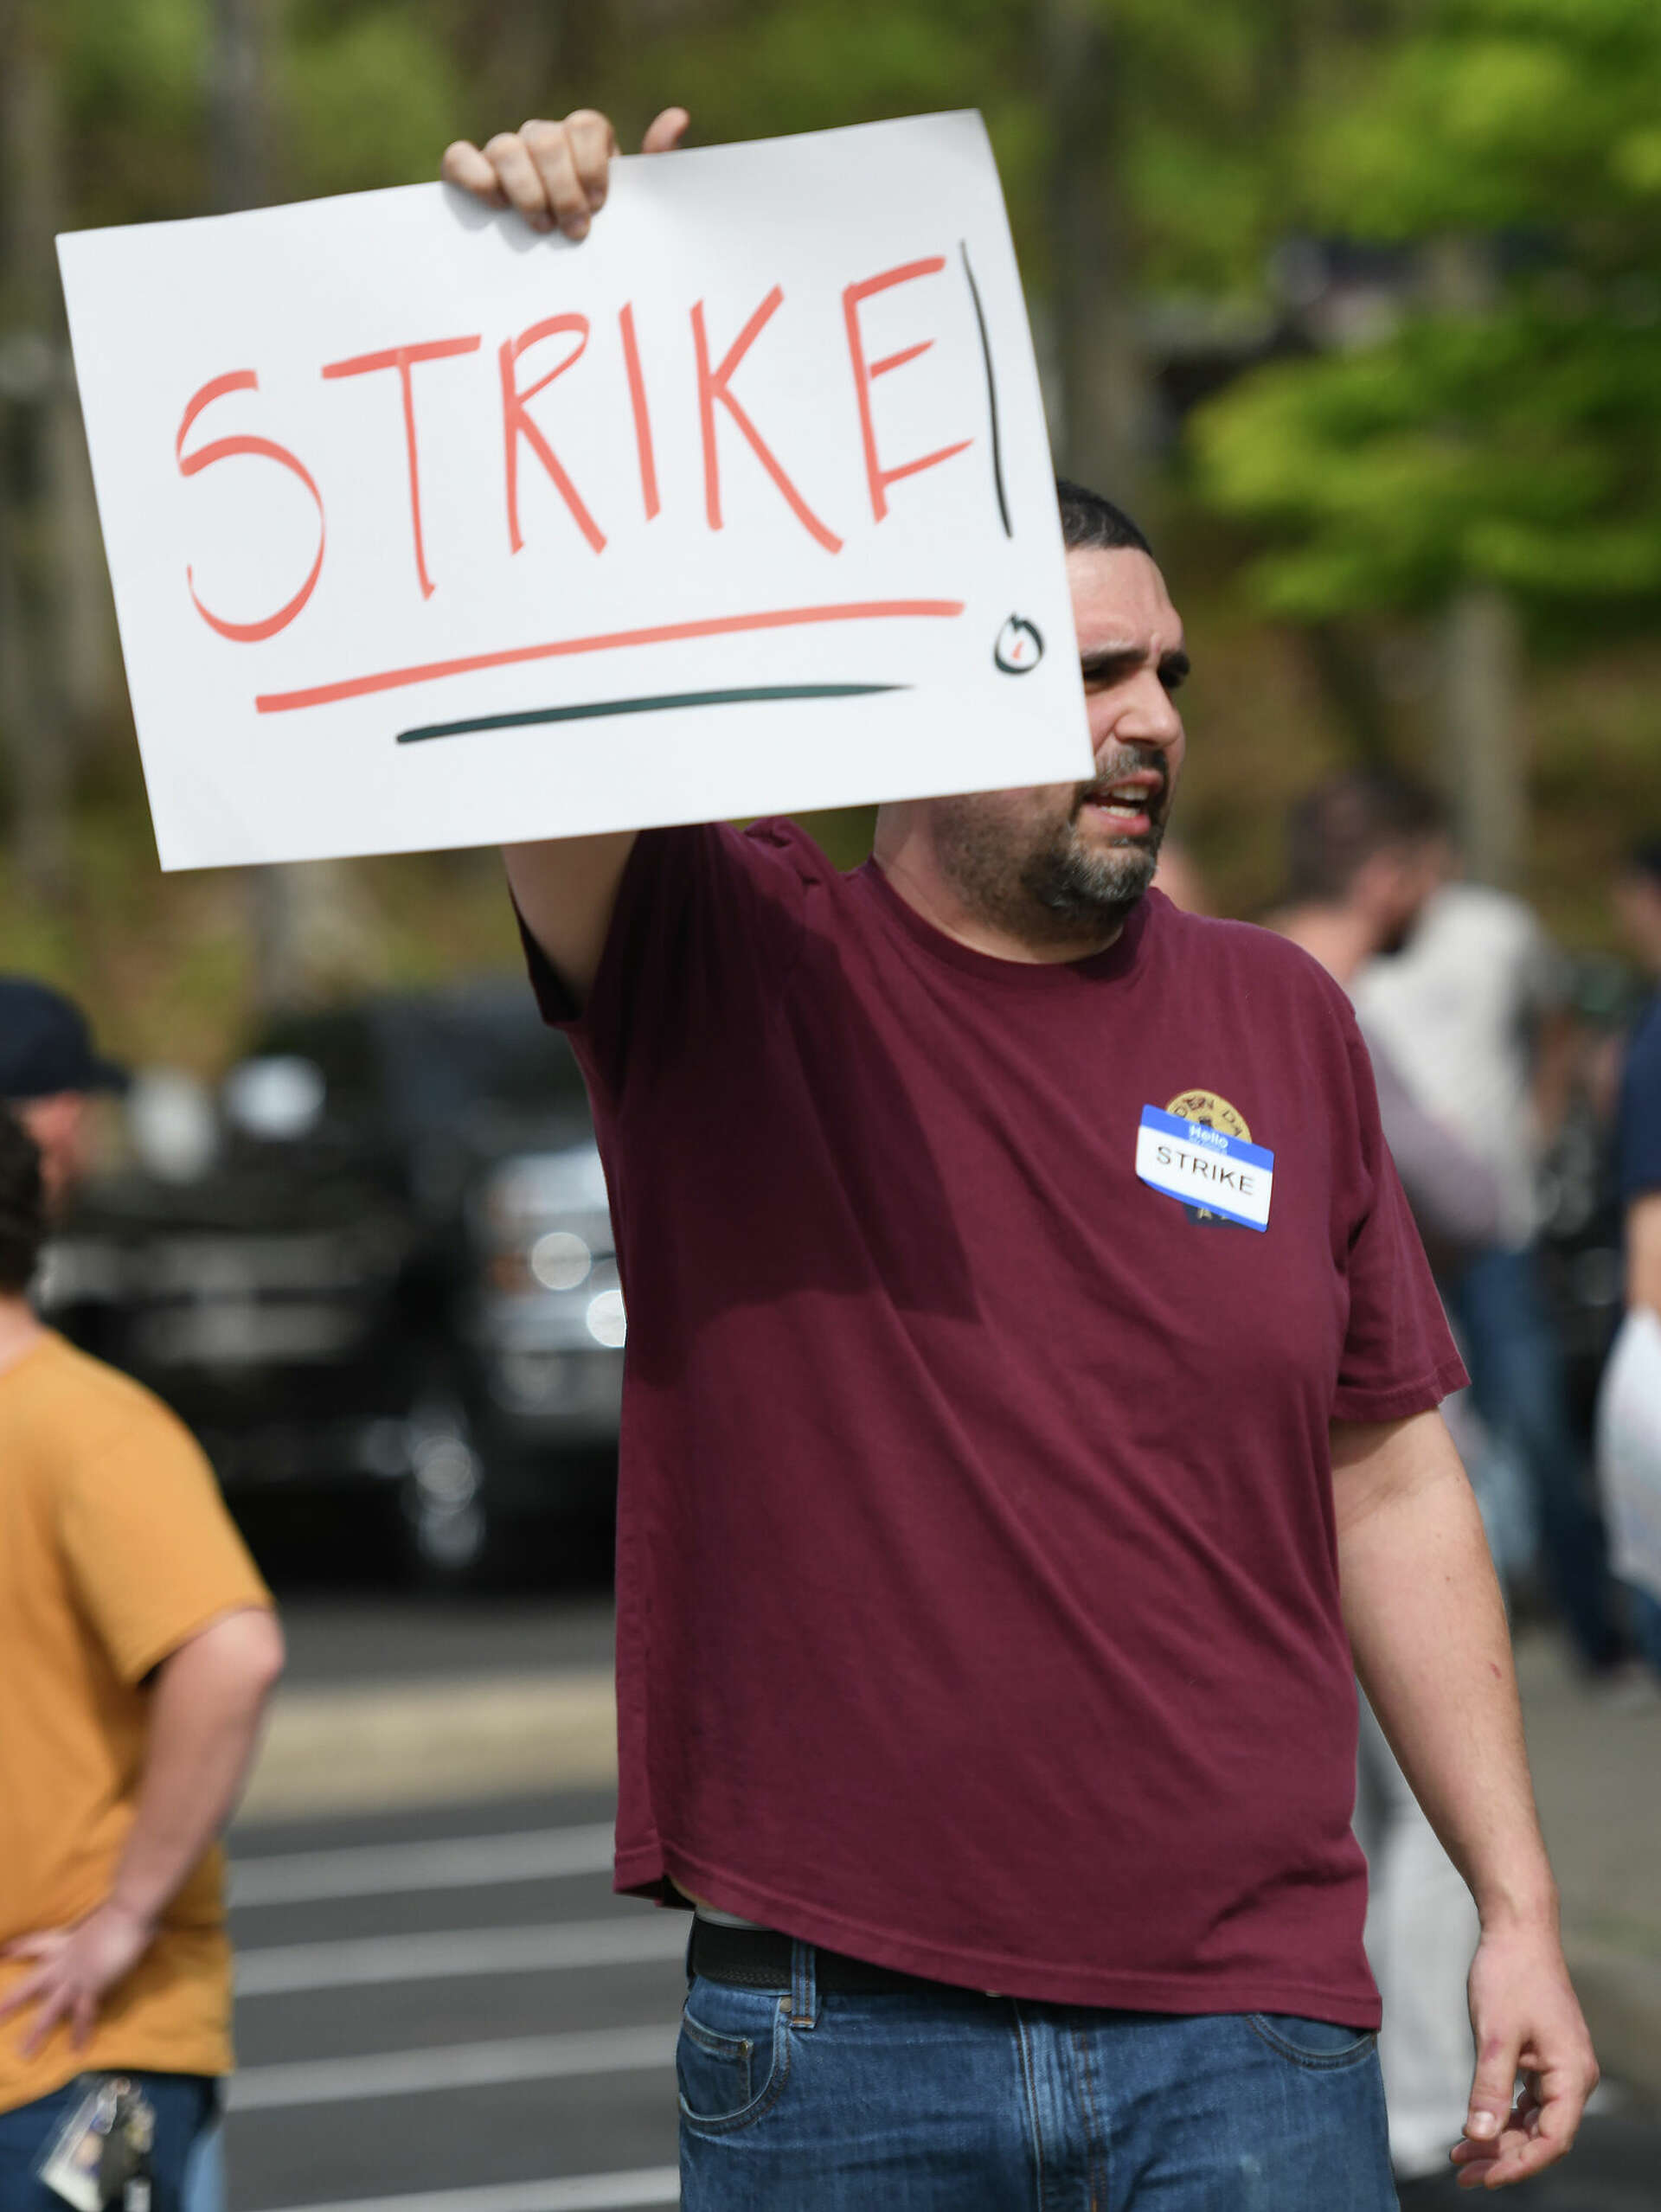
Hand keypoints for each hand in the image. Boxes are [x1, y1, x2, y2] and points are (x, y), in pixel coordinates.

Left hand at [0, 1903, 155, 2056]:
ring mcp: (77, 1976)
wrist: (127, 1912)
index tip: (2, 1954)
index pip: (36, 1944)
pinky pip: (85, 2014)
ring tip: (23, 2053)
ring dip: (36, 2032)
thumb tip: (152, 1926)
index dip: (17, 1948)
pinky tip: (77, 2051)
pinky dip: (81, 2033)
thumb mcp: (115, 1917)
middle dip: (11, 2002)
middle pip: (32, 1984)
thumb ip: (122, 1925)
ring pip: (50, 2009)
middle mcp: (65, 1961)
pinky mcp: (92, 1987)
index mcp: (68, 1940)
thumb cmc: (124, 1908)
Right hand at [441, 107, 690, 240]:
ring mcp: (503, 155)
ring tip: (540, 228)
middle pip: (546, 137)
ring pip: (506, 146)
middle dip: (562, 187)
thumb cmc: (599, 239)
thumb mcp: (632, 209)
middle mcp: (541, 141)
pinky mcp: (467, 175)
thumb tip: (677, 117)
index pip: (585, 126)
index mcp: (581, 144)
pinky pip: (460, 158)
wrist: (557, 277)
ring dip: (525, 189)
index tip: (599, 206)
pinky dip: (473, 175)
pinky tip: (493, 203)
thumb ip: (654, 167)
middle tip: (574, 231)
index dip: (592, 164)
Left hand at [1450, 1921, 1598, 2188]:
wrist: (1516, 1929)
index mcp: (1572, 2076)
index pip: (1552, 2141)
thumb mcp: (1495, 2034)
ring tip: (1459, 2155)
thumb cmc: (1509, 1976)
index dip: (1518, 2164)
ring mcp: (1559, 2067)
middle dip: (1501, 2156)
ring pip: (1532, 2120)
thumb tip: (1479, 2137)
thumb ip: (1488, 2087)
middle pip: (1541, 2136)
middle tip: (1460, 2172)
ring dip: (1498, 2139)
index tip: (1483, 2178)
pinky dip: (1501, 2114)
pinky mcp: (1542, 2057)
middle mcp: (1573, 2077)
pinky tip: (1473, 2125)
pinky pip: (1526, 2100)